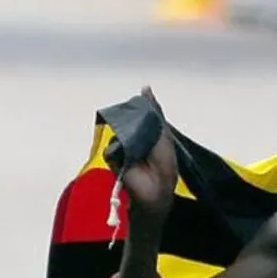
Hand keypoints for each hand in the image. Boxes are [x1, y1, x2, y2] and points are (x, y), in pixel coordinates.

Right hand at [115, 86, 177, 227]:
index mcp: (146, 131)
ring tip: (142, 150)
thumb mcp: (162, 135)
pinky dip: (122, 150)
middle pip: (128, 118)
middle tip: (143, 130)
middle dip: (136, 119)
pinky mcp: (112, 156)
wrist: (157, 188)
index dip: (142, 104)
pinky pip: (113, 147)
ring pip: (119, 130)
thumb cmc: (164, 164)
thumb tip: (146, 88)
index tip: (144, 92)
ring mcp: (121, 146)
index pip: (141, 112)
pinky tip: (132, 157)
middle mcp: (133, 136)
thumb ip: (155, 112)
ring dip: (132, 137)